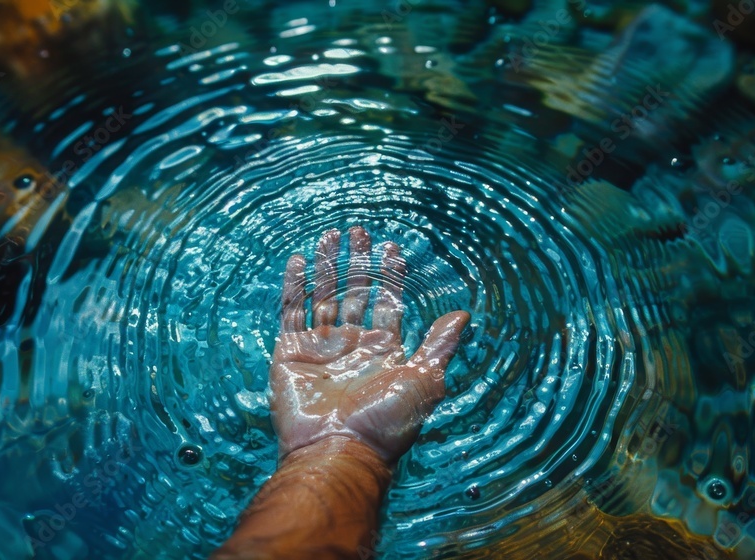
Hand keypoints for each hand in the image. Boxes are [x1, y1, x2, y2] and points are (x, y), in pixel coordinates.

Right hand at [270, 227, 469, 463]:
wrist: (337, 448)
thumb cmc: (385, 421)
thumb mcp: (425, 381)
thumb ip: (440, 345)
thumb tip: (464, 315)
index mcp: (384, 351)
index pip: (388, 302)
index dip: (390, 274)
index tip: (392, 247)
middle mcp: (353, 346)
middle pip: (355, 292)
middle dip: (357, 261)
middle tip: (358, 231)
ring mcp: (321, 348)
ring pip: (323, 296)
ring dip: (327, 266)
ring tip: (330, 235)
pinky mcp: (291, 353)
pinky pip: (292, 312)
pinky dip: (295, 286)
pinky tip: (300, 261)